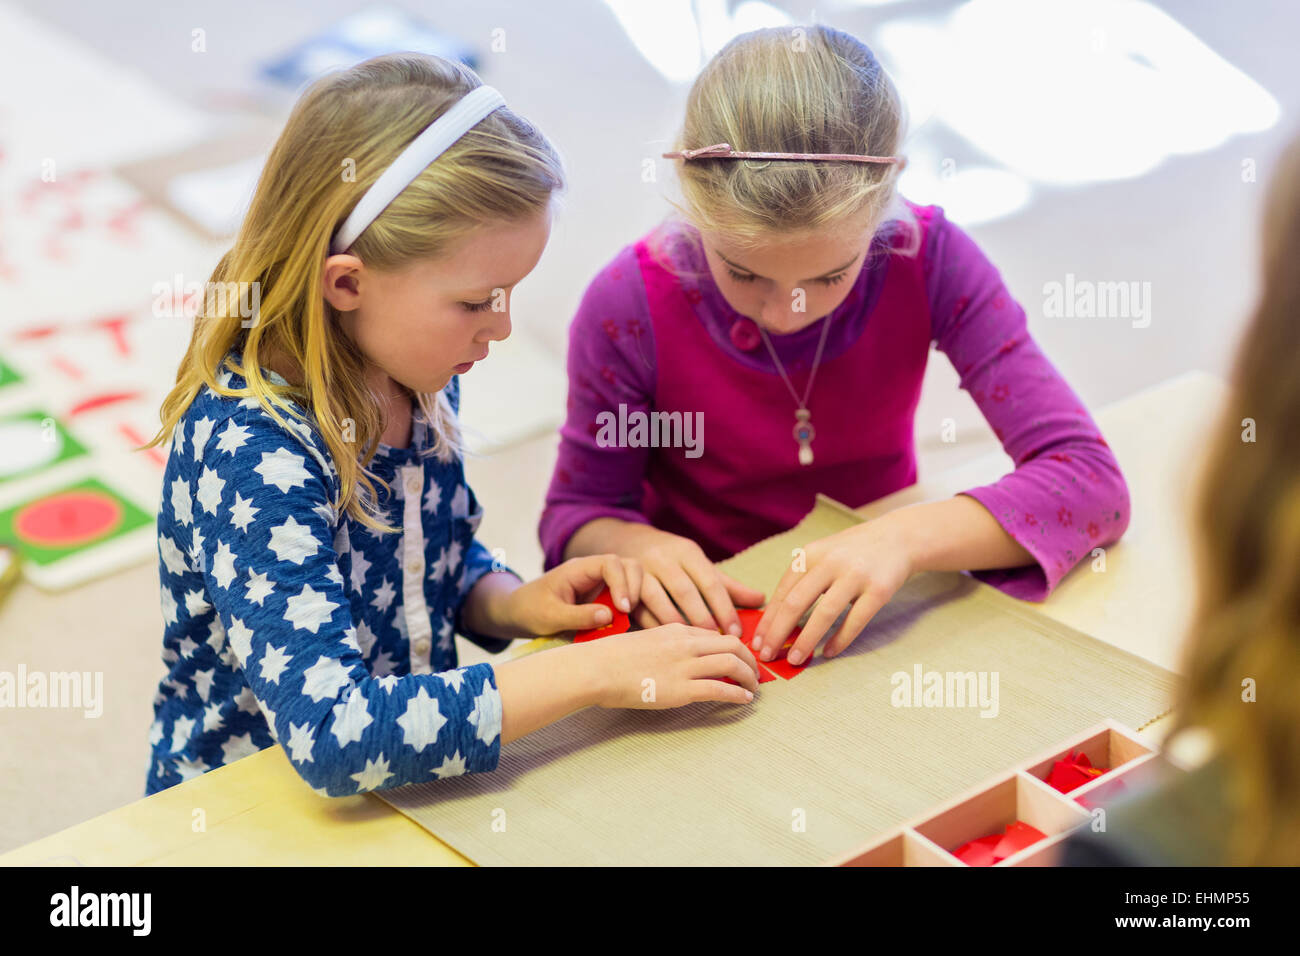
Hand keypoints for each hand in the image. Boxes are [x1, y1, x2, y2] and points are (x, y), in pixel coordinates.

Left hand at [502, 554, 642, 637]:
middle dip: (641, 589)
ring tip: (654, 625)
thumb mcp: (550, 615)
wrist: (519, 613)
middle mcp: (597, 574)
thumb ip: (578, 615)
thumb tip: (609, 616)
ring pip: (638, 585)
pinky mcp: (609, 603)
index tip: (623, 607)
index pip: (611, 563)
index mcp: (581, 569)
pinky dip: (642, 616)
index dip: (622, 583)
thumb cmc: (530, 609)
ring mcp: (605, 587)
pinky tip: (650, 632)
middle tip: (636, 614)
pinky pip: (633, 604)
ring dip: (647, 603)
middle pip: (632, 568)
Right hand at [582, 624, 760, 707]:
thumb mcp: (643, 641)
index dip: (734, 647)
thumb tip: (680, 658)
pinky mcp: (681, 689)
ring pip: (732, 663)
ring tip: (754, 688)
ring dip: (750, 677)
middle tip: (756, 673)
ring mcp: (685, 665)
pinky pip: (720, 688)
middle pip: (733, 643)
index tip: (741, 659)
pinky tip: (744, 700)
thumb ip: (666, 645)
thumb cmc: (611, 658)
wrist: (596, 668)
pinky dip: (738, 694)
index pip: (716, 634)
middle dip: (751, 659)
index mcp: (676, 629)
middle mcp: (686, 643)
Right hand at [616, 525, 763, 634]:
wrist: (630, 542)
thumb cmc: (675, 562)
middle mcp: (663, 559)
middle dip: (702, 619)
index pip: (710, 582)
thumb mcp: (699, 566)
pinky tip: (668, 644)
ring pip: (657, 599)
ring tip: (693, 648)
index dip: (724, 608)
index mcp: (687, 552)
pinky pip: (638, 610)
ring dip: (676, 623)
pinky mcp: (624, 588)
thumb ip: (727, 585)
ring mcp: (641, 572)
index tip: (737, 633)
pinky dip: (653, 626)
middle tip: (717, 644)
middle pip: (685, 591)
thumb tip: (760, 599)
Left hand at [754, 516, 913, 666]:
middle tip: (767, 656)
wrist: (898, 537)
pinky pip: (855, 620)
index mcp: (811, 554)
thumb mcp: (823, 555)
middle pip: (796, 603)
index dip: (768, 620)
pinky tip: (828, 653)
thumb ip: (802, 579)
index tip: (757, 643)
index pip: (782, 592)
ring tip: (795, 660)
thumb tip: (775, 620)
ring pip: (824, 614)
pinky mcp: (879, 589)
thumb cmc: (853, 553)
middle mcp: (830, 562)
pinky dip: (840, 640)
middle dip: (778, 633)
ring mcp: (856, 575)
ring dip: (806, 640)